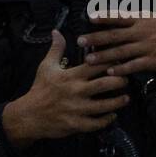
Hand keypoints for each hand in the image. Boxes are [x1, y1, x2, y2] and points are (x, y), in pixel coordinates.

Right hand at [1, 31, 128, 146]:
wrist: (29, 115)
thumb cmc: (39, 89)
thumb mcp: (46, 67)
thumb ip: (56, 49)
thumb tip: (57, 31)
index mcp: (71, 76)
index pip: (97, 65)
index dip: (111, 62)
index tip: (119, 61)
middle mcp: (77, 91)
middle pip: (106, 84)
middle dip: (120, 81)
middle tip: (126, 80)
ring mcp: (78, 109)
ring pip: (105, 105)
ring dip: (119, 101)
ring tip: (126, 98)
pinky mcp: (77, 124)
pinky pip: (97, 123)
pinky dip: (107, 120)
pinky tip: (113, 115)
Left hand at [78, 16, 155, 76]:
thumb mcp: (154, 17)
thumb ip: (136, 18)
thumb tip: (118, 17)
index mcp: (142, 19)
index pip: (119, 16)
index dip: (104, 16)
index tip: (89, 17)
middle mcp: (142, 32)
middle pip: (115, 35)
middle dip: (95, 38)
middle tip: (80, 41)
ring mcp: (147, 47)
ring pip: (121, 52)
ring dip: (103, 56)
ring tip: (88, 59)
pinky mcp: (153, 61)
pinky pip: (133, 65)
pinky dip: (121, 68)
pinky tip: (110, 72)